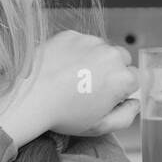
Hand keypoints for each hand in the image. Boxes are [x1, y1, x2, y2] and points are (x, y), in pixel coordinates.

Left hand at [0, 31, 140, 140]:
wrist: (27, 99)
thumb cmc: (62, 115)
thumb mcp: (99, 126)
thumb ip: (126, 116)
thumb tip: (134, 102)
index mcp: (123, 78)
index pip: (134, 80)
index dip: (119, 91)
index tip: (102, 98)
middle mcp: (111, 54)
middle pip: (120, 60)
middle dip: (110, 71)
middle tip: (87, 87)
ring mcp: (90, 42)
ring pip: (100, 49)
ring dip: (93, 60)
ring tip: (71, 79)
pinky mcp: (70, 35)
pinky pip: (80, 42)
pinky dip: (74, 52)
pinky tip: (60, 68)